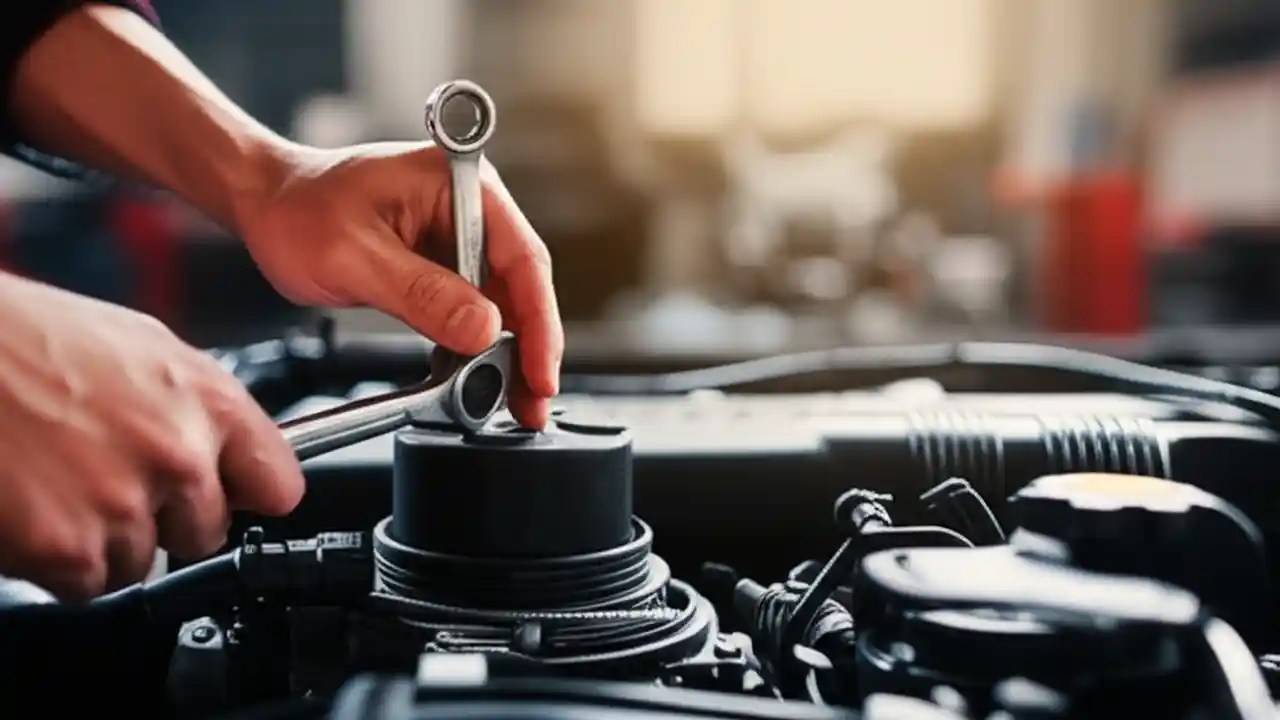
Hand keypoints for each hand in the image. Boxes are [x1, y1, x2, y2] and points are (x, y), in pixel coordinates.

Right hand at [0, 275, 303, 600]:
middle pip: (208, 532)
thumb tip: (233, 451)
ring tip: (65, 482)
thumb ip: (198, 407)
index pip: (278, 485)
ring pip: (145, 561)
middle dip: (167, 517)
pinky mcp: (70, 549)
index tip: (234, 496)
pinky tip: (39, 509)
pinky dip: (61, 562)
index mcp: (208, 402)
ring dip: (108, 540)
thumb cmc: (30, 340)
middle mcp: (179, 456)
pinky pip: (89, 585)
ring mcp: (127, 506)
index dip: (249, 494)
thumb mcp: (144, 349)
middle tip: (112, 478)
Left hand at [235, 142, 562, 428]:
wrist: (264, 201)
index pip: (522, 258)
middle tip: (531, 403)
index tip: (540, 371)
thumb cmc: (297, 208)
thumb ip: (422, 294)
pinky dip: (478, 348)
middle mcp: (470, 208)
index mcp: (460, 186)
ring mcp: (459, 236)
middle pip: (522, 286)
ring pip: (503, 304)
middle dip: (530, 349)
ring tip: (512, 403)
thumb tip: (483, 331)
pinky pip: (473, 309)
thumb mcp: (355, 256)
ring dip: (508, 355)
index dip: (538, 320)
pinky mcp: (443, 263)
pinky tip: (477, 380)